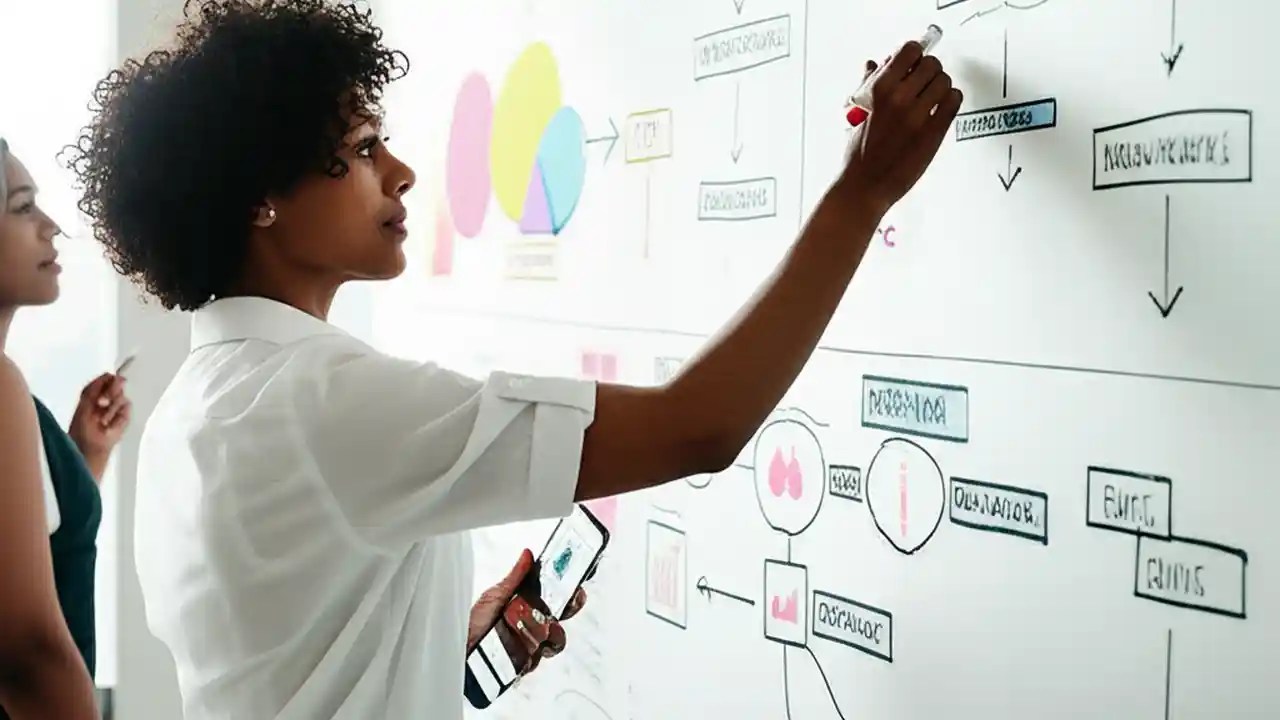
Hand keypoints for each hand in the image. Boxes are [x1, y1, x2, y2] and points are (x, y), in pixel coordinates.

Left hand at [68, 372, 130, 481]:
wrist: (90, 446)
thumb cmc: (82, 428)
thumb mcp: (85, 403)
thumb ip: (97, 387)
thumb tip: (112, 375)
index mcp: (93, 393)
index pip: (106, 378)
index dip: (107, 380)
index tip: (105, 384)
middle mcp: (106, 398)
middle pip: (117, 383)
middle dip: (110, 392)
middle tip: (102, 403)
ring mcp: (116, 407)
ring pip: (122, 396)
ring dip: (111, 409)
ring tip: (102, 420)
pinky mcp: (124, 416)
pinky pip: (127, 407)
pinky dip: (117, 416)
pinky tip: (109, 424)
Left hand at [467, 549, 588, 675]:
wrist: (461, 650)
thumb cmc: (474, 622)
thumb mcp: (495, 595)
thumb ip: (515, 578)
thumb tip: (527, 555)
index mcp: (526, 601)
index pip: (555, 592)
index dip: (568, 589)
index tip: (575, 584)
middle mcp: (532, 621)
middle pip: (562, 614)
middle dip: (569, 608)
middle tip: (566, 605)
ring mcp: (530, 641)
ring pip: (556, 638)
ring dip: (552, 633)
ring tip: (541, 630)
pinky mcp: (525, 660)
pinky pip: (539, 657)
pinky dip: (535, 653)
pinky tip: (525, 648)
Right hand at [835, 42, 962, 213]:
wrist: (864, 186)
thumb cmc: (857, 153)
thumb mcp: (856, 112)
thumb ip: (867, 85)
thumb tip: (874, 65)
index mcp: (878, 90)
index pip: (909, 51)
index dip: (913, 54)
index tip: (913, 61)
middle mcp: (900, 99)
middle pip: (931, 64)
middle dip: (929, 70)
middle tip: (924, 80)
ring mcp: (919, 117)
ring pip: (945, 82)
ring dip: (941, 86)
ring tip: (932, 96)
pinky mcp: (933, 133)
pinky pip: (953, 102)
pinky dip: (951, 100)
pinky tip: (942, 107)